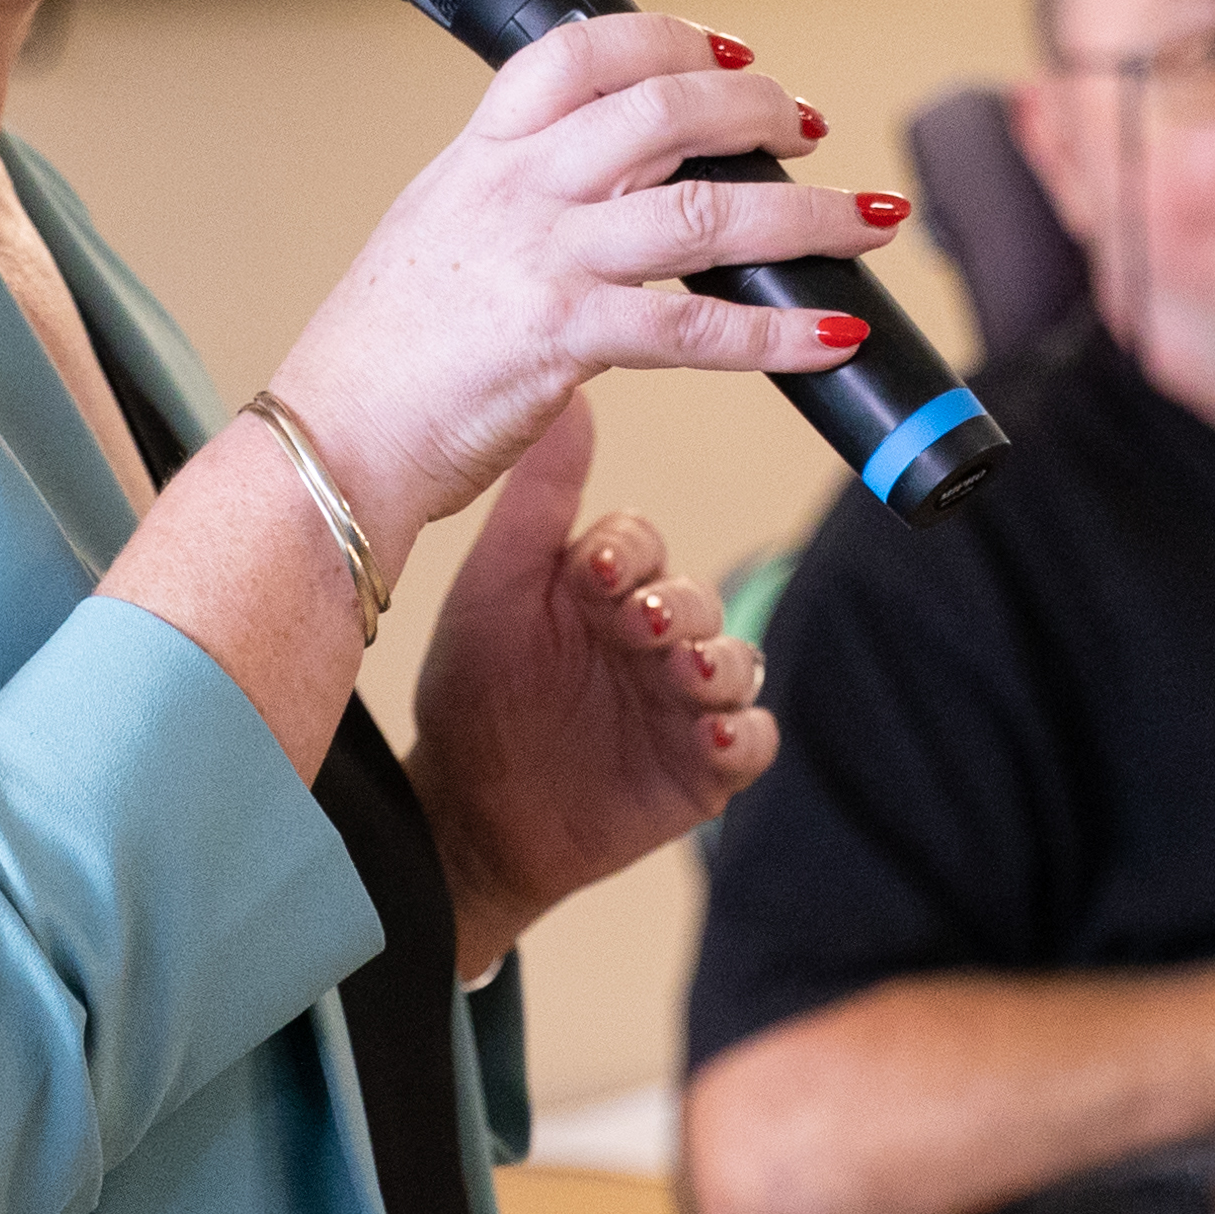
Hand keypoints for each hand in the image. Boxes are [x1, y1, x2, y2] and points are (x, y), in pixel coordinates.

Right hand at [265, 15, 903, 557]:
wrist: (332, 438)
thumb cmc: (381, 356)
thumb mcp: (438, 236)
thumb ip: (517, 202)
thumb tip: (606, 201)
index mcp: (481, 157)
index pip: (581, 54)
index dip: (669, 38)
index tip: (732, 54)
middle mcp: (516, 191)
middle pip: (664, 110)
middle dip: (760, 110)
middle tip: (811, 126)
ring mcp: (543, 259)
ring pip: (705, 210)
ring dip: (808, 213)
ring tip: (867, 217)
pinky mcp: (566, 339)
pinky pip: (699, 325)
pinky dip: (780, 331)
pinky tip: (830, 332)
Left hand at [407, 399, 774, 978]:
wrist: (464, 814)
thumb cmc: (478, 692)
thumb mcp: (499, 589)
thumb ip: (539, 502)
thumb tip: (567, 400)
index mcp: (606, 585)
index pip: (640, 545)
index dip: (625, 553)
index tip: (592, 567)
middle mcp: (657, 636)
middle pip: (697, 598)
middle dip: (674, 607)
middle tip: (641, 620)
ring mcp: (685, 702)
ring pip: (737, 663)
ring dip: (719, 662)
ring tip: (685, 670)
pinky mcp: (703, 769)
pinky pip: (751, 744)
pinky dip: (741, 735)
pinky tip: (710, 733)